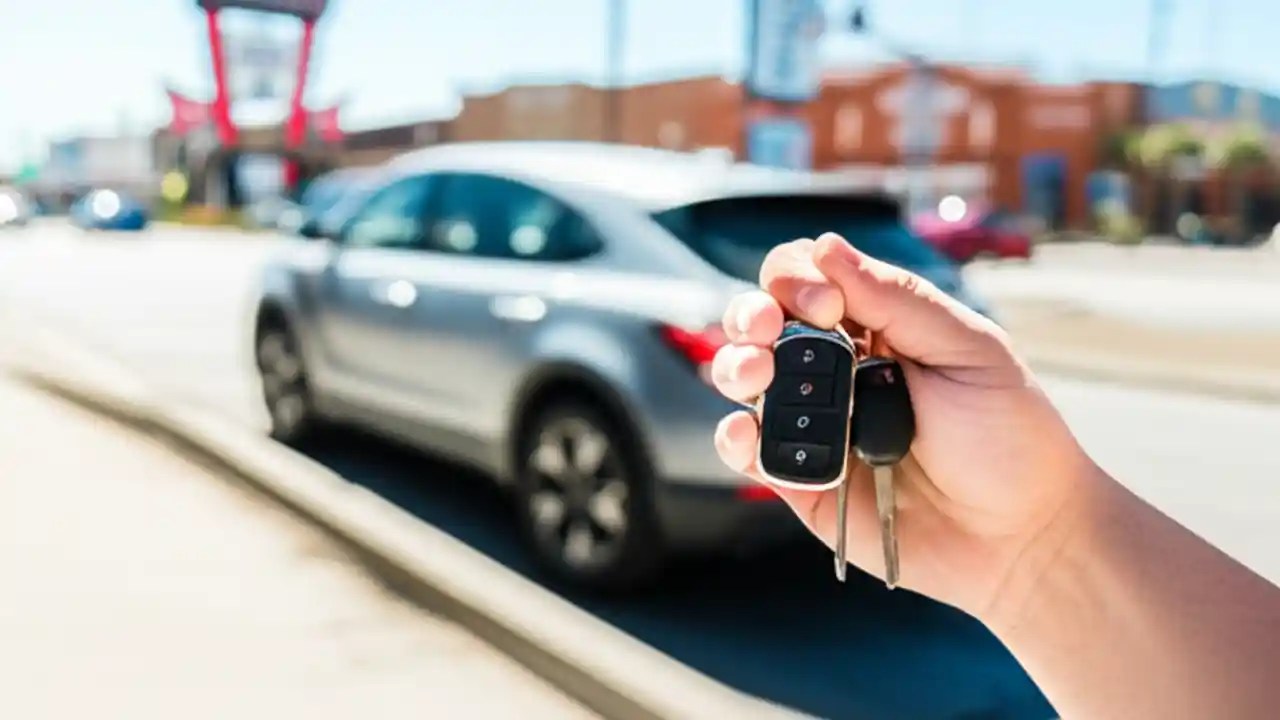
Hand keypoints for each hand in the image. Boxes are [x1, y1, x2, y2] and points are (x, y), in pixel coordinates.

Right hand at [711, 233, 1097, 618]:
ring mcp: (815, 425)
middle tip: (768, 328)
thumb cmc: (1011, 436)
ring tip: (757, 374)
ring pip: (743, 380)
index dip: (797, 279)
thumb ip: (897, 300)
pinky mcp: (803, 482)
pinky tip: (748, 430)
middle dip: (750, 314)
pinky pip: (748, 452)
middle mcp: (835, 369)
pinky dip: (735, 436)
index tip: (826, 305)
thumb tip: (825, 246)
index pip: (807, 278)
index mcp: (875, 326)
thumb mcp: (970, 351)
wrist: (1023, 537)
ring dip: (736, 365)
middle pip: (761, 321)